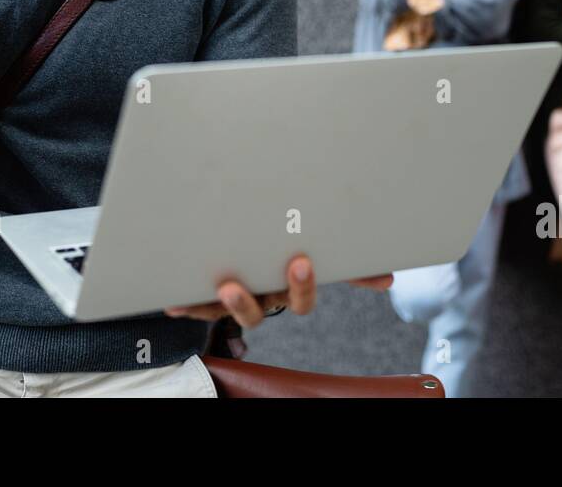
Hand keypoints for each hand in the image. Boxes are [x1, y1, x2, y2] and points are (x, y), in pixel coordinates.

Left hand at [164, 254, 393, 329]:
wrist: (241, 251)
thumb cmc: (282, 253)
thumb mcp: (315, 253)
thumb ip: (350, 266)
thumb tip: (388, 279)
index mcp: (288, 285)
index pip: (301, 297)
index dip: (302, 284)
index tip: (301, 261)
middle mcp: (264, 296)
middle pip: (267, 306)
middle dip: (264, 293)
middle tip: (268, 270)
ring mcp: (237, 298)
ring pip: (235, 310)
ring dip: (231, 302)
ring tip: (228, 286)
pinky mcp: (208, 297)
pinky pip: (198, 305)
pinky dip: (186, 302)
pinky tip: (174, 299)